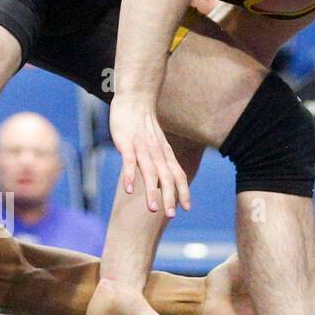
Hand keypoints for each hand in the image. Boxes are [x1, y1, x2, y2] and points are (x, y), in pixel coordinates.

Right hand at [109, 97, 189, 216]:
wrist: (135, 99)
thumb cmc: (143, 124)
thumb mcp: (157, 143)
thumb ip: (160, 160)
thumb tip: (164, 176)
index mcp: (165, 154)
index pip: (178, 175)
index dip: (183, 191)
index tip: (187, 209)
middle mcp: (156, 153)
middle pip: (166, 178)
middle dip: (169, 197)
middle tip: (172, 215)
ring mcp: (142, 149)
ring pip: (150, 173)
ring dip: (151, 191)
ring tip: (152, 209)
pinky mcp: (127, 144)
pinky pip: (130, 162)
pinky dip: (130, 176)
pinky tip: (129, 190)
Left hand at [199, 254, 314, 314]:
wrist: (205, 294)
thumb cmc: (225, 277)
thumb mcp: (246, 259)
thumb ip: (259, 248)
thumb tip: (270, 224)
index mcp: (273, 290)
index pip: (297, 288)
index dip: (310, 285)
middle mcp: (273, 305)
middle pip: (301, 304)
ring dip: (310, 314)